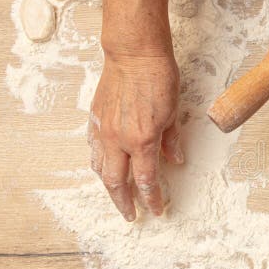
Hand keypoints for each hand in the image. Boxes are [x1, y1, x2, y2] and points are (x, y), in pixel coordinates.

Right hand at [88, 21, 182, 220]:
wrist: (134, 53)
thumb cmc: (158, 78)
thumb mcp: (174, 112)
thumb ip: (172, 140)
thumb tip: (175, 161)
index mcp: (141, 140)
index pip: (146, 181)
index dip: (152, 199)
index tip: (157, 210)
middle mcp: (118, 139)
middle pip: (116, 182)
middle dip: (124, 203)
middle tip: (131, 215)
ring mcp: (103, 129)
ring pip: (100, 167)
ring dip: (109, 186)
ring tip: (117, 197)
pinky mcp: (95, 118)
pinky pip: (94, 148)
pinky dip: (99, 163)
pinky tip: (104, 167)